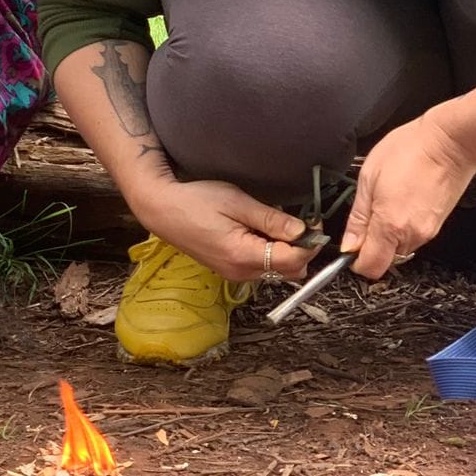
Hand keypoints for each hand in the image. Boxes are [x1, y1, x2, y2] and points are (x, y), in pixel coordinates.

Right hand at [133, 177, 319, 284]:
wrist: (162, 210)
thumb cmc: (196, 201)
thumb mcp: (237, 202)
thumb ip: (272, 219)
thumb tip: (303, 231)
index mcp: (243, 255)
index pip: (293, 260)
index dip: (310, 243)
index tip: (313, 222)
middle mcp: (241, 272)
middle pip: (290, 271)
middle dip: (302, 250)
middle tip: (301, 222)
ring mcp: (234, 274)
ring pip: (278, 272)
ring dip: (288, 253)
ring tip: (280, 225)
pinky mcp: (230, 271)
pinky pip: (263, 269)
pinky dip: (273, 254)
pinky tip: (263, 233)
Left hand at [343, 112, 475, 278]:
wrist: (451, 141)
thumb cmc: (410, 150)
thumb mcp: (368, 178)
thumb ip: (358, 217)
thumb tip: (349, 245)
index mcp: (391, 227)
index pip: (371, 268)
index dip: (356, 260)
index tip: (351, 244)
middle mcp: (413, 235)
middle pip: (385, 260)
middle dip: (371, 245)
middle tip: (368, 214)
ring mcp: (428, 231)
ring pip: (399, 248)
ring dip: (388, 234)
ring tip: (386, 201)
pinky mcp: (438, 224)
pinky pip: (413, 236)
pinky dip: (402, 226)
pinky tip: (401, 200)